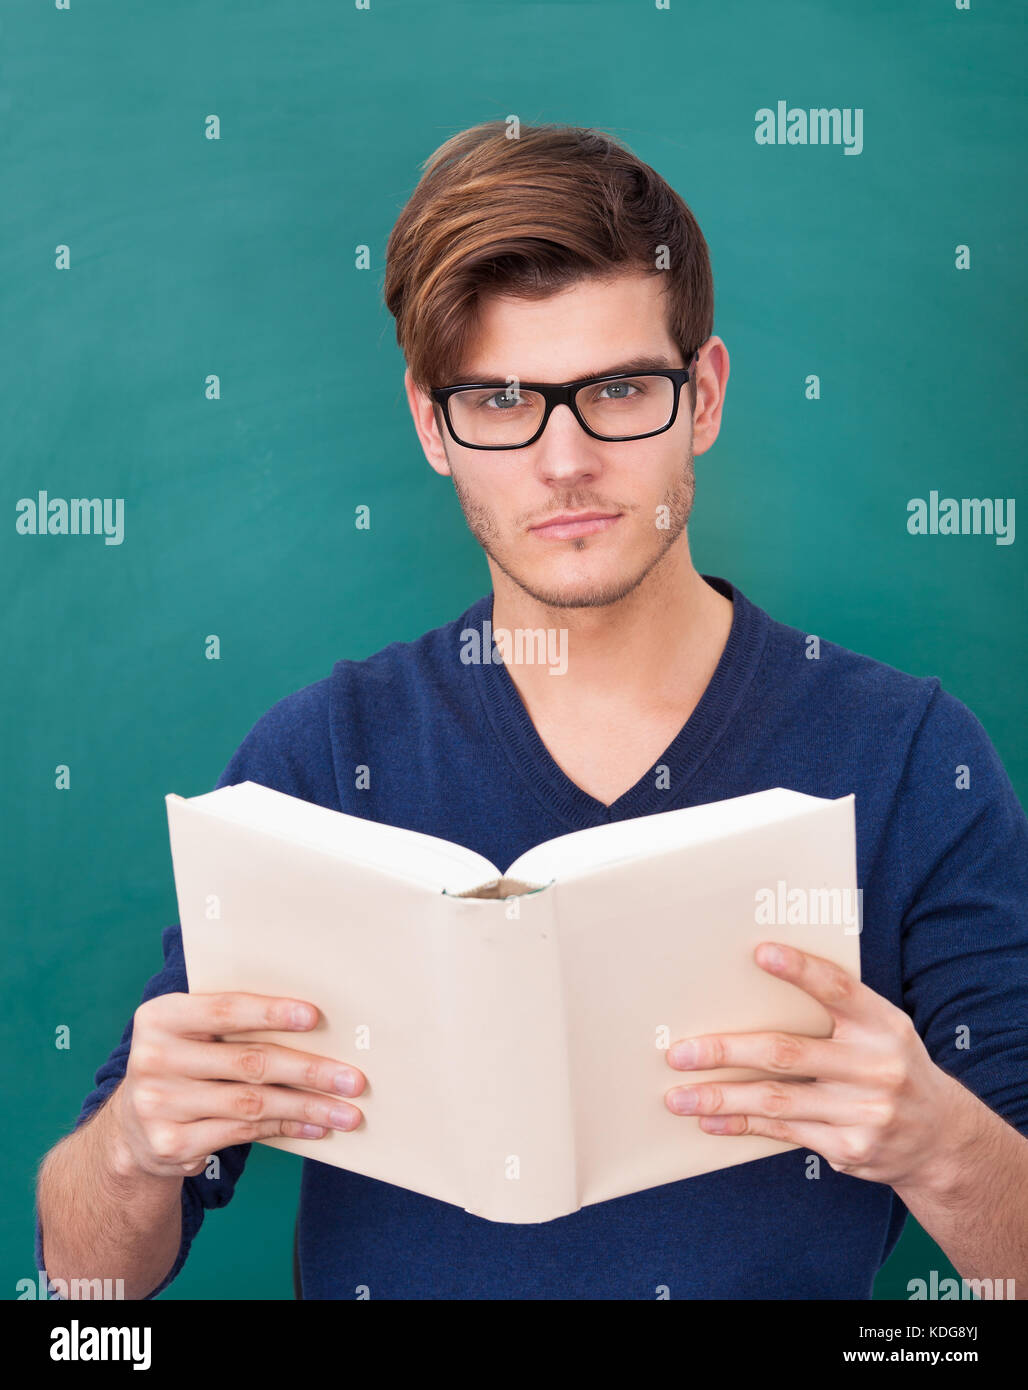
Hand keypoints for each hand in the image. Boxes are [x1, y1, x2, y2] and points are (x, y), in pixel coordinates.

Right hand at [114, 992, 366, 1178]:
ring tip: (348, 1111)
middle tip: (354, 1080)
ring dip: (307, 1107)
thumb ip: (232, 1023)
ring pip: (252, 1103)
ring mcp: (159, 1105)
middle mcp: (154, 1059)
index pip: (224, 1009)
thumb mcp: (191, 1033)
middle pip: (249, 1062)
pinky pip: (242, 1133)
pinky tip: (316, 1128)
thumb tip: (316, 1024)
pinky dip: (286, 1128)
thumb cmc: (184, 1063)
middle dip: (309, 1071)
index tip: (315, 1017)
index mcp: (161, 1017)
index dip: (271, 1012)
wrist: (131, 1128)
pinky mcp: (171, 1144)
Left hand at [664, 942, 960, 1187]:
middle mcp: (876, 1067)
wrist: (940, 1140)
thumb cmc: (890, 1066)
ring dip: (719, 1097)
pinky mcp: (850, 1148)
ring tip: (676, 1096)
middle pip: (786, 1052)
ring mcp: (863, 1111)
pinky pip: (783, 1130)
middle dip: (725, 1051)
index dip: (800, 970)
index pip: (838, 989)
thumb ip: (835, 1011)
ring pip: (775, 1098)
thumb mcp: (882, 1030)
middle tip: (679, 1052)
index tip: (760, 952)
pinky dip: (741, 1124)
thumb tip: (755, 983)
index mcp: (883, 1024)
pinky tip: (709, 1120)